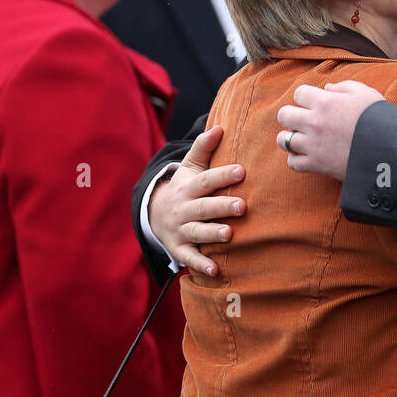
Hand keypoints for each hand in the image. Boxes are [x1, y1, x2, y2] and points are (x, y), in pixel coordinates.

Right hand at [149, 125, 244, 276]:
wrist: (153, 213)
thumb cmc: (184, 187)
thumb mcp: (189, 167)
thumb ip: (204, 148)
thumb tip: (220, 127)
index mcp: (189, 187)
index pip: (207, 180)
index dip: (223, 175)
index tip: (242, 171)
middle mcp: (184, 208)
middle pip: (204, 207)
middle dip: (222, 207)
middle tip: (242, 206)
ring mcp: (181, 229)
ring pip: (197, 232)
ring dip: (213, 233)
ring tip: (229, 234)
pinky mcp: (180, 248)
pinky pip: (190, 257)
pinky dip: (202, 264)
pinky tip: (216, 270)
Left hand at [276, 81, 385, 177]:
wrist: (391, 149)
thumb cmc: (380, 118)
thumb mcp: (366, 94)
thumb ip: (344, 87)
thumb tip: (326, 89)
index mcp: (326, 101)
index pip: (299, 93)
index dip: (306, 97)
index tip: (315, 104)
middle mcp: (315, 122)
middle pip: (284, 115)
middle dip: (292, 116)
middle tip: (304, 121)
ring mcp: (313, 144)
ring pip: (283, 140)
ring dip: (290, 138)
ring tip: (303, 139)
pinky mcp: (317, 164)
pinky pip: (292, 163)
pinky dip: (297, 160)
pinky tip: (308, 156)